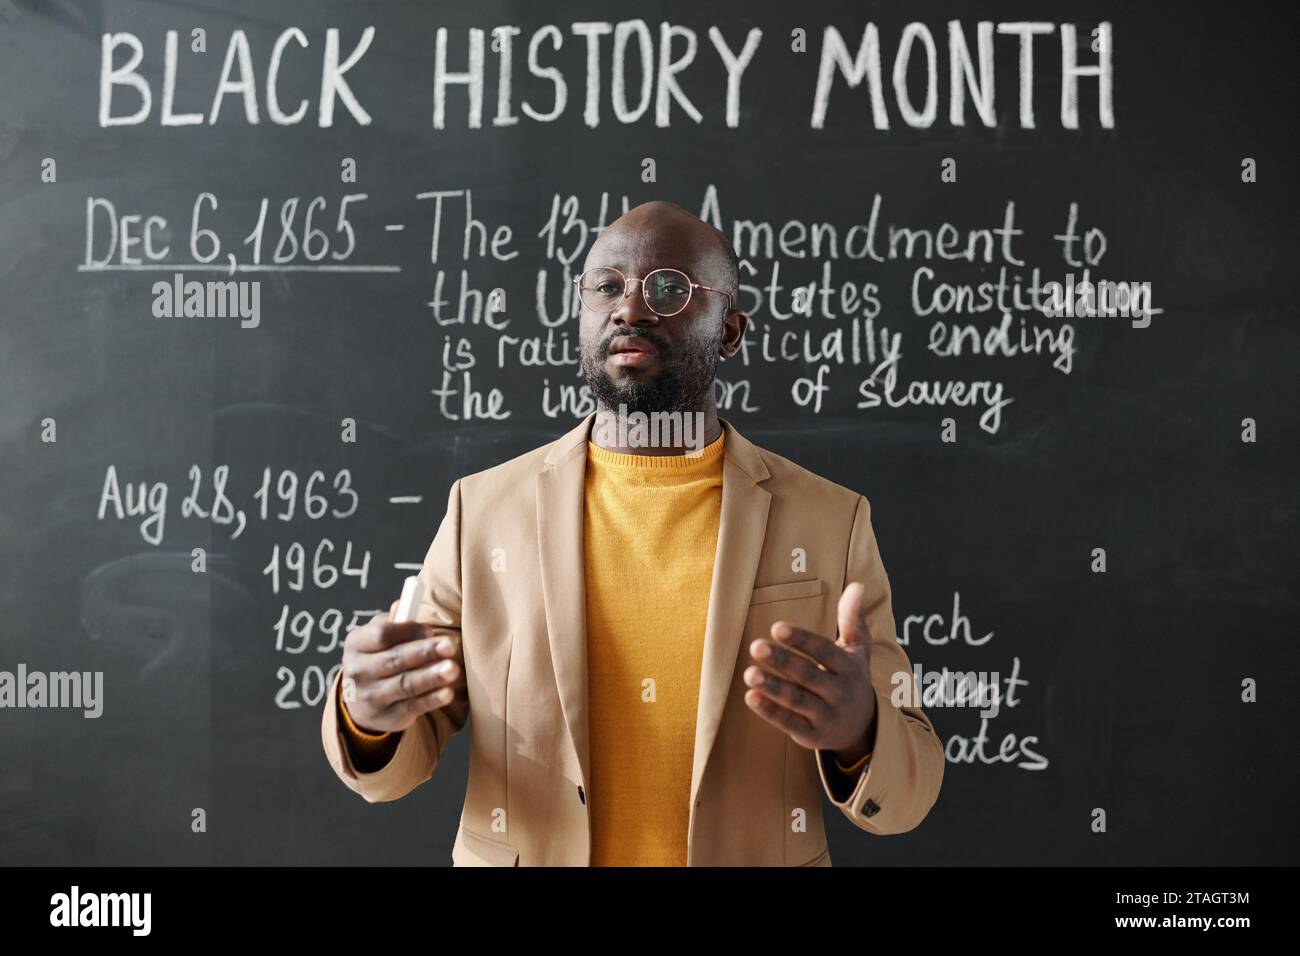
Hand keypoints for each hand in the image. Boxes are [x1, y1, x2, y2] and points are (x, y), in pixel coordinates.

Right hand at [338, 601, 462, 733]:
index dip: (406, 631)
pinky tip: (447, 692)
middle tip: (449, 645)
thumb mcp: (379, 636)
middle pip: (393, 660)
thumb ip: (394, 621)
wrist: (362, 700)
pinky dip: (430, 700)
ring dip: (430, 677)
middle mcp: (358, 671)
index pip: (380, 635)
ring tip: (452, 669)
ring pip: (404, 685)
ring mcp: (370, 697)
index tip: (429, 629)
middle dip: (423, 652)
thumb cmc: (379, 655)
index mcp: (356, 644)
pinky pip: (411, 707)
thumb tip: (404, 604)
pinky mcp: (387, 716)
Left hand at [744, 581, 877, 762]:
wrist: (862, 727)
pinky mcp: (812, 735)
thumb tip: (857, 585)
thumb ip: (852, 618)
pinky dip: (770, 712)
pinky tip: (751, 697)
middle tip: (755, 646)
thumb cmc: (851, 678)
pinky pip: (790, 723)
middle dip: (782, 661)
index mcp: (849, 668)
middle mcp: (839, 692)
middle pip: (808, 675)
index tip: (777, 628)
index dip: (801, 640)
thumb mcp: (857, 650)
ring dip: (772, 687)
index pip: (824, 651)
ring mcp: (826, 715)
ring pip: (797, 700)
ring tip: (748, 673)